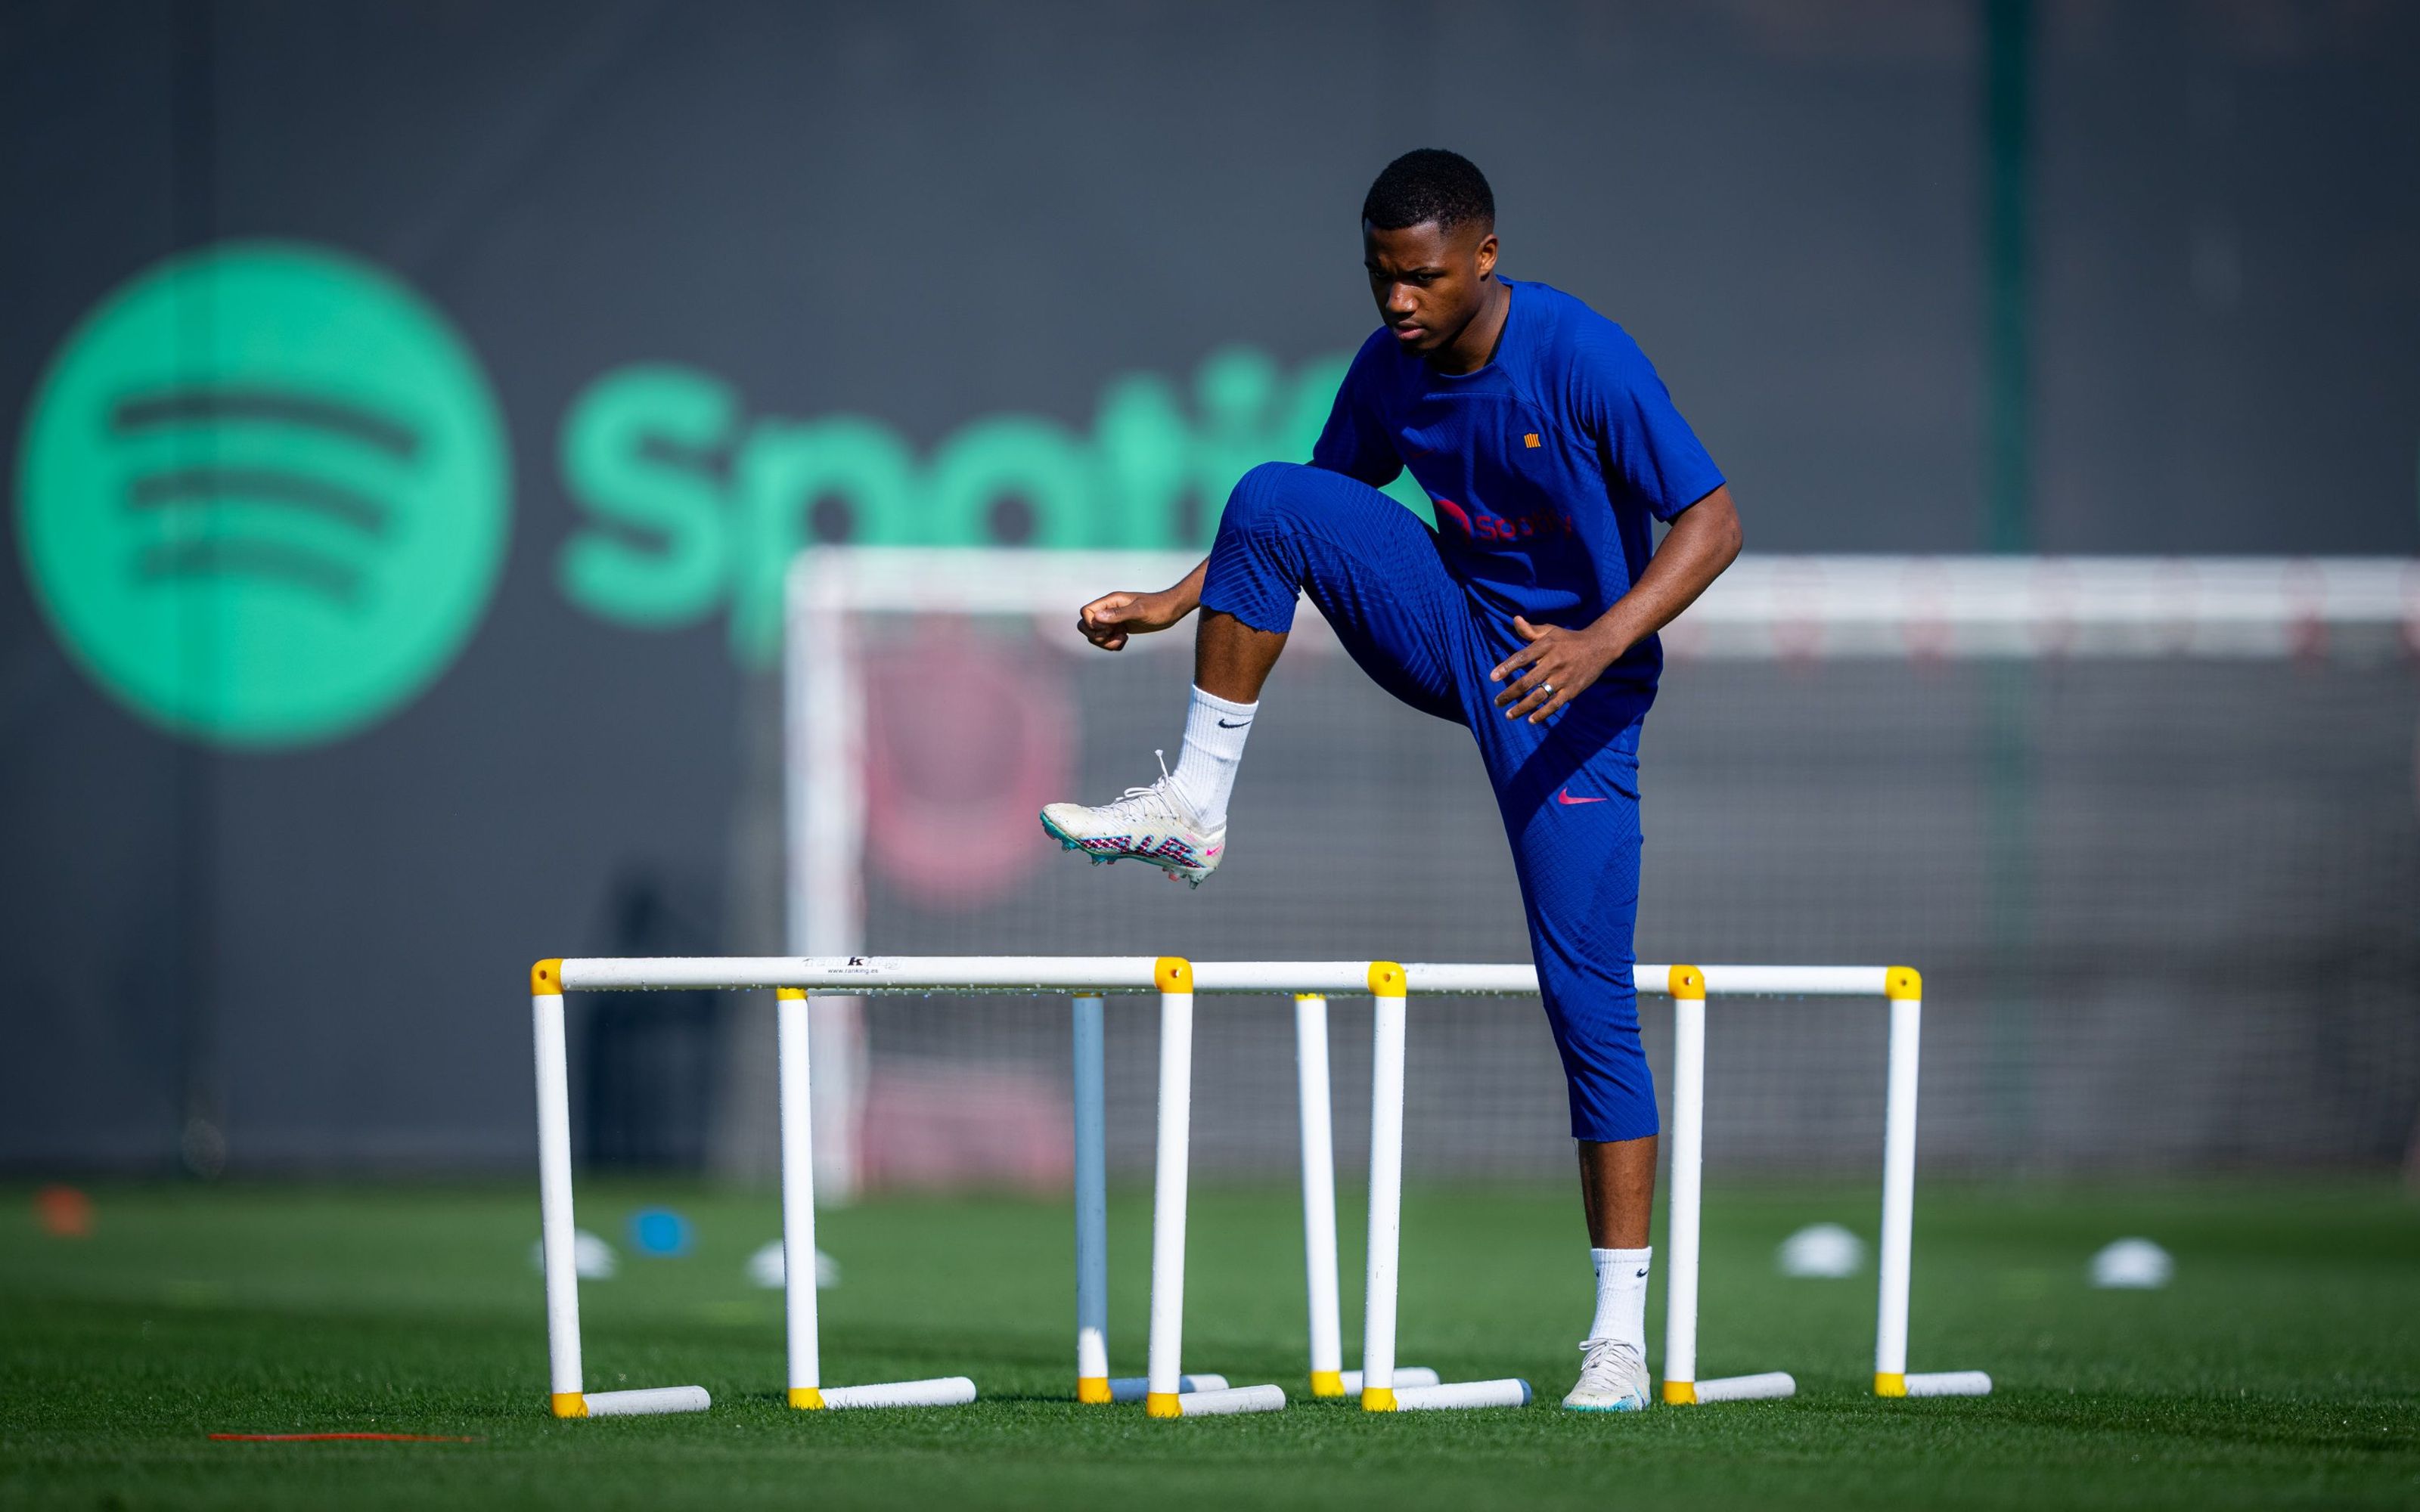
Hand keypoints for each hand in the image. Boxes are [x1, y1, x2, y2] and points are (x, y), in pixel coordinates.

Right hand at [1078, 588, 1188, 650]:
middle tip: (1113, 635)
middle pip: (1086, 625)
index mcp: (1110, 601)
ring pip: (1095, 635)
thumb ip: (1118, 614)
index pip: (1086, 612)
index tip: (1109, 628)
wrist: (1171, 610)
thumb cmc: (1157, 607)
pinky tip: (1124, 641)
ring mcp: (1113, 619)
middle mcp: (1109, 609)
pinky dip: (1111, 644)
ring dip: (1104, 642)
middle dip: (1096, 636)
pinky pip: (1106, 639)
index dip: (1092, 624)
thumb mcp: (1139, 611)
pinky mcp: (1119, 628)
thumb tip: (1097, 617)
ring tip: (1122, 639)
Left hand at [1489, 616, 1622, 723]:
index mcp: (1547, 646)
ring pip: (1539, 696)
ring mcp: (1564, 678)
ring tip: (1509, 715)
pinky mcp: (1573, 690)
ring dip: (1522, 707)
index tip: (1492, 677)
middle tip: (1497, 702)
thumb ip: (1531, 630)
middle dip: (1510, 693)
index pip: (1522, 657)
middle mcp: (1554, 662)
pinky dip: (1543, 713)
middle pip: (1527, 681)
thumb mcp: (1551, 631)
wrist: (1600, 646)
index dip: (1506, 667)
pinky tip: (1531, 719)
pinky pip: (1555, 704)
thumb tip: (1515, 620)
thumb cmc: (1569, 639)